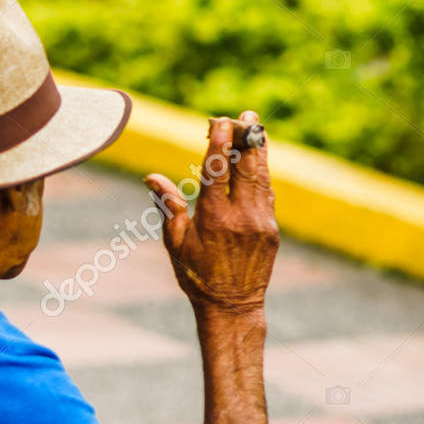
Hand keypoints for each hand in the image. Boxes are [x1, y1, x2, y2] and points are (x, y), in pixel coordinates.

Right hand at [145, 110, 278, 314]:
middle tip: (245, 116)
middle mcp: (241, 217)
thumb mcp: (175, 243)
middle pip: (246, 167)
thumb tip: (151, 178)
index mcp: (214, 218)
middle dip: (246, 138)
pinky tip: (258, 160)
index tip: (222, 120)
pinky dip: (262, 174)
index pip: (218, 171)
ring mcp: (261, 223)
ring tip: (256, 127)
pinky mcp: (272, 230)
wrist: (232, 307)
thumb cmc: (196, 276)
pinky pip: (267, 194)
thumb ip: (168, 206)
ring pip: (261, 177)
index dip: (220, 143)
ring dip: (258, 150)